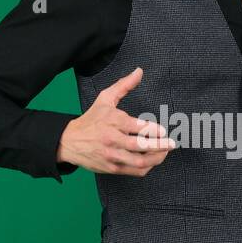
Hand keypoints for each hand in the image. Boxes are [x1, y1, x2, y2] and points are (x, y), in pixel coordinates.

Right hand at [57, 67, 177, 175]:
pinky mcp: (112, 168)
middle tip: (171, 144)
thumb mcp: (105, 98)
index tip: (163, 131)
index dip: (153, 130)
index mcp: (112, 121)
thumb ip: (124, 85)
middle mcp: (112, 139)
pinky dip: (146, 167)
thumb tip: (139, 71)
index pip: (136, 127)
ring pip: (139, 161)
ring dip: (156, 158)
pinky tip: (152, 160)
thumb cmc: (91, 119)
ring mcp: (112, 155)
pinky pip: (134, 171)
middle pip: (140, 146)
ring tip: (165, 152)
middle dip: (159, 146)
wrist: (69, 141)